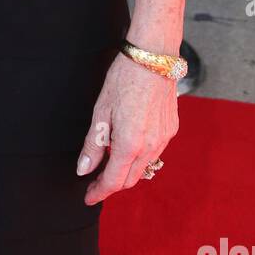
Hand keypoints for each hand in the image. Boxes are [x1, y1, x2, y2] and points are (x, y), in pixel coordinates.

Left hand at [76, 52, 178, 203]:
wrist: (153, 58)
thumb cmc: (123, 79)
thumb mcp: (101, 110)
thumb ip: (93, 144)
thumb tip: (83, 169)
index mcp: (130, 144)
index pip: (114, 181)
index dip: (99, 192)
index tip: (88, 197)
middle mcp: (151, 147)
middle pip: (130, 179)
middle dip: (112, 184)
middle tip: (94, 181)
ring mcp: (164, 139)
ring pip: (144, 167)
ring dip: (126, 170)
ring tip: (108, 162)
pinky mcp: (171, 130)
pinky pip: (154, 152)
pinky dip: (139, 156)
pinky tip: (128, 144)